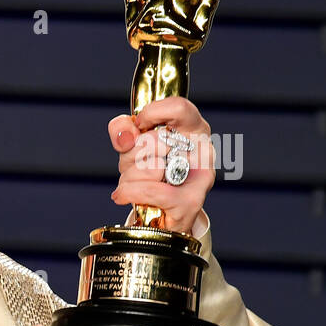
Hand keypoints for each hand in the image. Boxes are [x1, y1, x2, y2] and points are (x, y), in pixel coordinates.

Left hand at [109, 97, 214, 234]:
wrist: (161, 218)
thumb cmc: (151, 177)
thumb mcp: (133, 150)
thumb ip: (124, 133)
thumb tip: (124, 134)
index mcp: (193, 130)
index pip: (179, 108)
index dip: (151, 114)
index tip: (139, 125)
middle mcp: (203, 151)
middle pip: (152, 140)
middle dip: (131, 156)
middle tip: (138, 166)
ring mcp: (200, 178)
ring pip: (148, 166)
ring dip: (130, 177)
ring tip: (139, 184)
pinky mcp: (190, 202)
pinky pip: (149, 189)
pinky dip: (129, 192)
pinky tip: (122, 195)